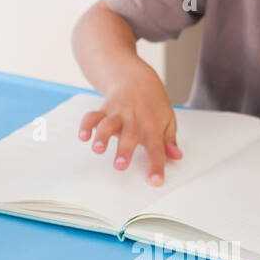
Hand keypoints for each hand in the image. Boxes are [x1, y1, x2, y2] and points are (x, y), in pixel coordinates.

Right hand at [78, 59, 182, 185]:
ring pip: (109, 124)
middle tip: (120, 166)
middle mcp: (134, 119)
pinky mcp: (104, 109)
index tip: (155, 181)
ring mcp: (118, 113)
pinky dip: (86, 126)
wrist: (135, 78)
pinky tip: (83, 136)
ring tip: (97, 149)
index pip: (156, 148)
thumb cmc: (152, 103)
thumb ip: (170, 140)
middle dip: (124, 150)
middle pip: (129, 136)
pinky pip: (93, 116)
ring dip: (102, 137)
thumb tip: (176, 156)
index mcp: (152, 125)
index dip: (156, 165)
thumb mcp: (167, 119)